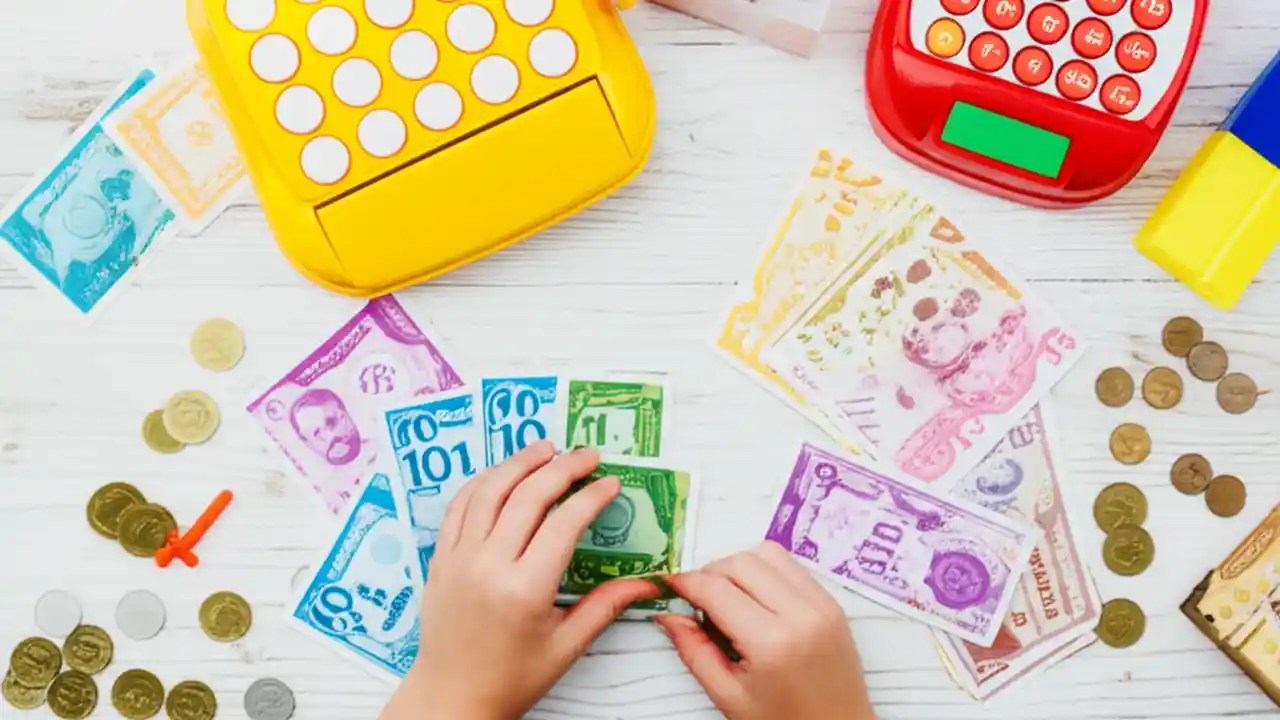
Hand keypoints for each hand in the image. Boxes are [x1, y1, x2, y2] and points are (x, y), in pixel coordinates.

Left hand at [381, 442, 660, 719]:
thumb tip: (648, 583)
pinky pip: (458, 507)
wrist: (451, 697)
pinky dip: (482, 482)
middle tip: (587, 454)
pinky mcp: (440, 559)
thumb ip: (606, 606)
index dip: (590, 497)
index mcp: (524, 591)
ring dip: (519, 463)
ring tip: (546, 449)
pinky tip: (503, 474)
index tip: (610, 483)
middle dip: (562, 468)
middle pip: (527, 497)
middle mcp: (488, 567)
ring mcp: (458, 559)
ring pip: (488, 492)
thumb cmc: (511, 678)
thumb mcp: (566, 646)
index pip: (563, 524)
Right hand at [655, 542, 875, 719]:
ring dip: (739, 566)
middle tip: (699, 601)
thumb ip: (694, 651)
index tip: (671, 587)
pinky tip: (757, 599)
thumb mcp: (729, 696)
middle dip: (710, 573)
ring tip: (730, 599)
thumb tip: (667, 615)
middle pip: (741, 562)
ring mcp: (822, 604)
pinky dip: (766, 571)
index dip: (686, 583)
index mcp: (772, 643)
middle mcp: (801, 614)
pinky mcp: (833, 602)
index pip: (716, 589)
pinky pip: (792, 565)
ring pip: (767, 553)